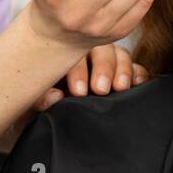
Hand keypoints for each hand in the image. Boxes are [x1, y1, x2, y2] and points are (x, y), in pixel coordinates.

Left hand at [33, 43, 151, 110]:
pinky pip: (136, 68)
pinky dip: (138, 73)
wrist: (54, 124)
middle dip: (103, 67)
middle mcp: (88, 55)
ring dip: (122, 69)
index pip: (73, 54)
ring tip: (120, 87)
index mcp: (62, 57)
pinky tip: (137, 82)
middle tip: (101, 89)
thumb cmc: (41, 106)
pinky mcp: (126, 75)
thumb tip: (56, 95)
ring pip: (120, 54)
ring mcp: (108, 64)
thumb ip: (40, 98)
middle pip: (100, 49)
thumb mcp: (33, 104)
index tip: (78, 91)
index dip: (78, 70)